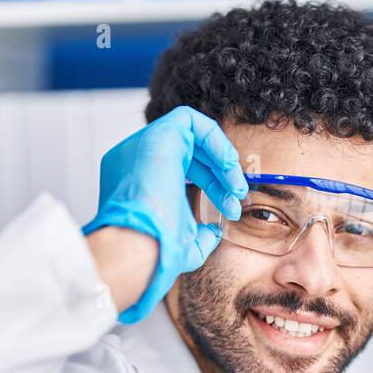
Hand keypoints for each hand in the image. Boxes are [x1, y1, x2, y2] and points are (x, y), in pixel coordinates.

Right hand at [82, 106, 247, 323]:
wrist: (139, 248)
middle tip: (238, 198)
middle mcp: (134, 160)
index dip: (211, 186)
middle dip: (219, 175)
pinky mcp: (157, 135)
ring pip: (191, 135)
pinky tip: (228, 164)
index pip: (180, 172)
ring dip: (220, 158)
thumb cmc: (154, 252)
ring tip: (237, 185)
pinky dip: (215, 139)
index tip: (230, 209)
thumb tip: (214, 232)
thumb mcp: (181, 245)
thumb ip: (197, 236)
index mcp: (135, 183)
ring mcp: (142, 145)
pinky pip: (191, 121)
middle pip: (188, 154)